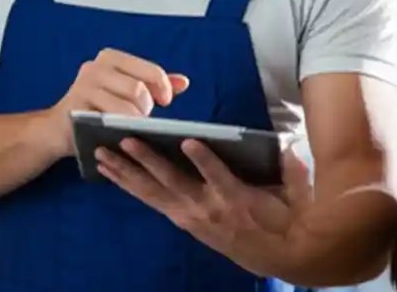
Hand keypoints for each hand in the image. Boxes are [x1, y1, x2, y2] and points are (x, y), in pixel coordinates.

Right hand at [41, 48, 190, 157]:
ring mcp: (83, 86)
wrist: (58, 128)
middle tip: (141, 118)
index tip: (165, 101)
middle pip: (138, 88)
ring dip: (133, 121)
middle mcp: (95, 66)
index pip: (149, 69)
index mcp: (111, 57)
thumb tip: (184, 82)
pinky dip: (119, 128)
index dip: (162, 87)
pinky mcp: (77, 108)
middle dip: (145, 108)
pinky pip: (109, 120)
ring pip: (125, 106)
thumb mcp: (127, 93)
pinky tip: (117, 133)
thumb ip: (153, 85)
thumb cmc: (98, 108)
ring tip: (129, 126)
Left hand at [95, 138, 312, 274]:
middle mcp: (206, 208)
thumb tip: (290, 145)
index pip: (218, 177)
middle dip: (148, 160)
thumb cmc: (283, 218)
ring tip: (102, 154)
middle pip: (173, 182)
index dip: (204, 160)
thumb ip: (291, 170)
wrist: (277, 256)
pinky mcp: (181, 219)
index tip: (189, 141)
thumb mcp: (293, 194)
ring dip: (126, 172)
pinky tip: (110, 172)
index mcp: (236, 198)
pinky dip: (128, 185)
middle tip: (126, 140)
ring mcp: (190, 216)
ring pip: (153, 192)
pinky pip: (150, 200)